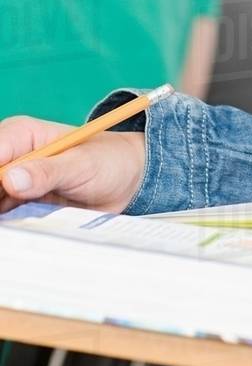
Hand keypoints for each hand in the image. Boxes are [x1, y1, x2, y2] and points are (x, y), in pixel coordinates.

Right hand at [0, 116, 145, 214]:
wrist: (125, 180)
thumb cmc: (107, 161)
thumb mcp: (82, 165)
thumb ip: (48, 172)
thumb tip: (11, 179)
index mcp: (22, 134)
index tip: (7, 192)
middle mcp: (12, 159)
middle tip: (14, 210)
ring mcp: (12, 185)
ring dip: (5, 218)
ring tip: (33, 216)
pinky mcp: (19, 207)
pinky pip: (4, 220)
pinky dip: (10, 228)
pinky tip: (22, 231)